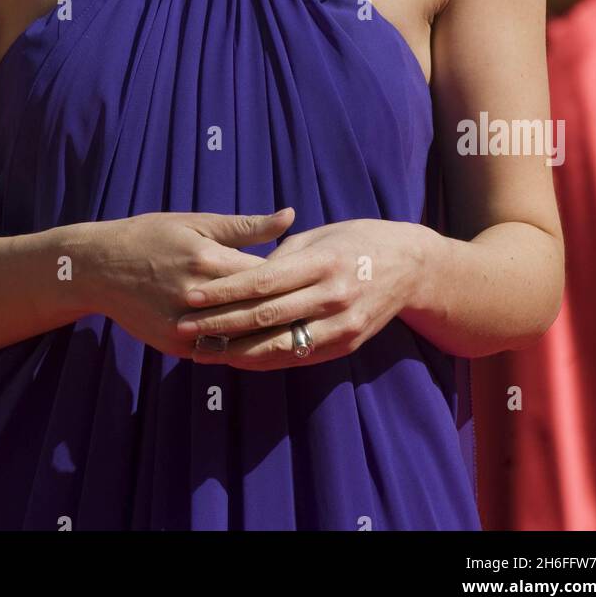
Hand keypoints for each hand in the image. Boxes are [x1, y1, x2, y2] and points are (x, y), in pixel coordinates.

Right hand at [85, 207, 295, 357]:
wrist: (99, 267)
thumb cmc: (151, 236)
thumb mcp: (197, 223)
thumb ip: (246, 227)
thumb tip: (290, 216)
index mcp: (208, 260)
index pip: (265, 277)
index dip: (290, 279)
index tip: (311, 278)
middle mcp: (197, 297)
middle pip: (257, 312)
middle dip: (286, 312)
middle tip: (315, 310)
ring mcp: (185, 327)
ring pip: (240, 339)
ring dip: (267, 337)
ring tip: (296, 332)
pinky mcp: (175, 347)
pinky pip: (217, 353)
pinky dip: (239, 350)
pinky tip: (261, 347)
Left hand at [174, 218, 424, 370]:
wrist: (411, 266)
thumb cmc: (357, 240)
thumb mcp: (320, 235)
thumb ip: (281, 254)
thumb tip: (243, 272)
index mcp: (321, 263)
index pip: (263, 283)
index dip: (225, 292)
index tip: (192, 296)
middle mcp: (332, 297)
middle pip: (266, 317)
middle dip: (221, 325)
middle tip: (185, 328)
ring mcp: (341, 326)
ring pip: (280, 346)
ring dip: (237, 352)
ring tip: (202, 351)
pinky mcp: (346, 345)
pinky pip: (299, 357)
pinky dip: (265, 361)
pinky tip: (238, 359)